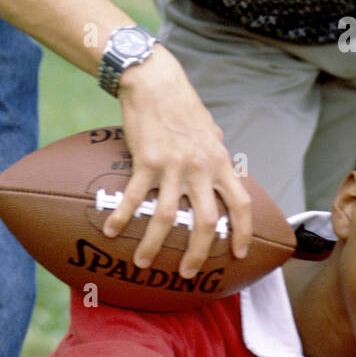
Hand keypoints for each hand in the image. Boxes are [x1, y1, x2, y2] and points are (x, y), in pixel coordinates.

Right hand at [103, 46, 252, 277]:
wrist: (156, 83)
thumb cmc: (184, 107)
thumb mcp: (211, 133)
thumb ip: (218, 157)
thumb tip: (225, 173)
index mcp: (221, 162)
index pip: (240, 203)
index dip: (244, 232)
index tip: (240, 254)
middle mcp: (202, 167)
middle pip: (207, 221)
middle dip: (198, 253)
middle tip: (187, 273)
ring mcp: (174, 165)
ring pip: (169, 217)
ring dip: (154, 244)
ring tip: (144, 263)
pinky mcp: (147, 160)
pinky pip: (134, 197)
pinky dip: (122, 217)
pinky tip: (111, 231)